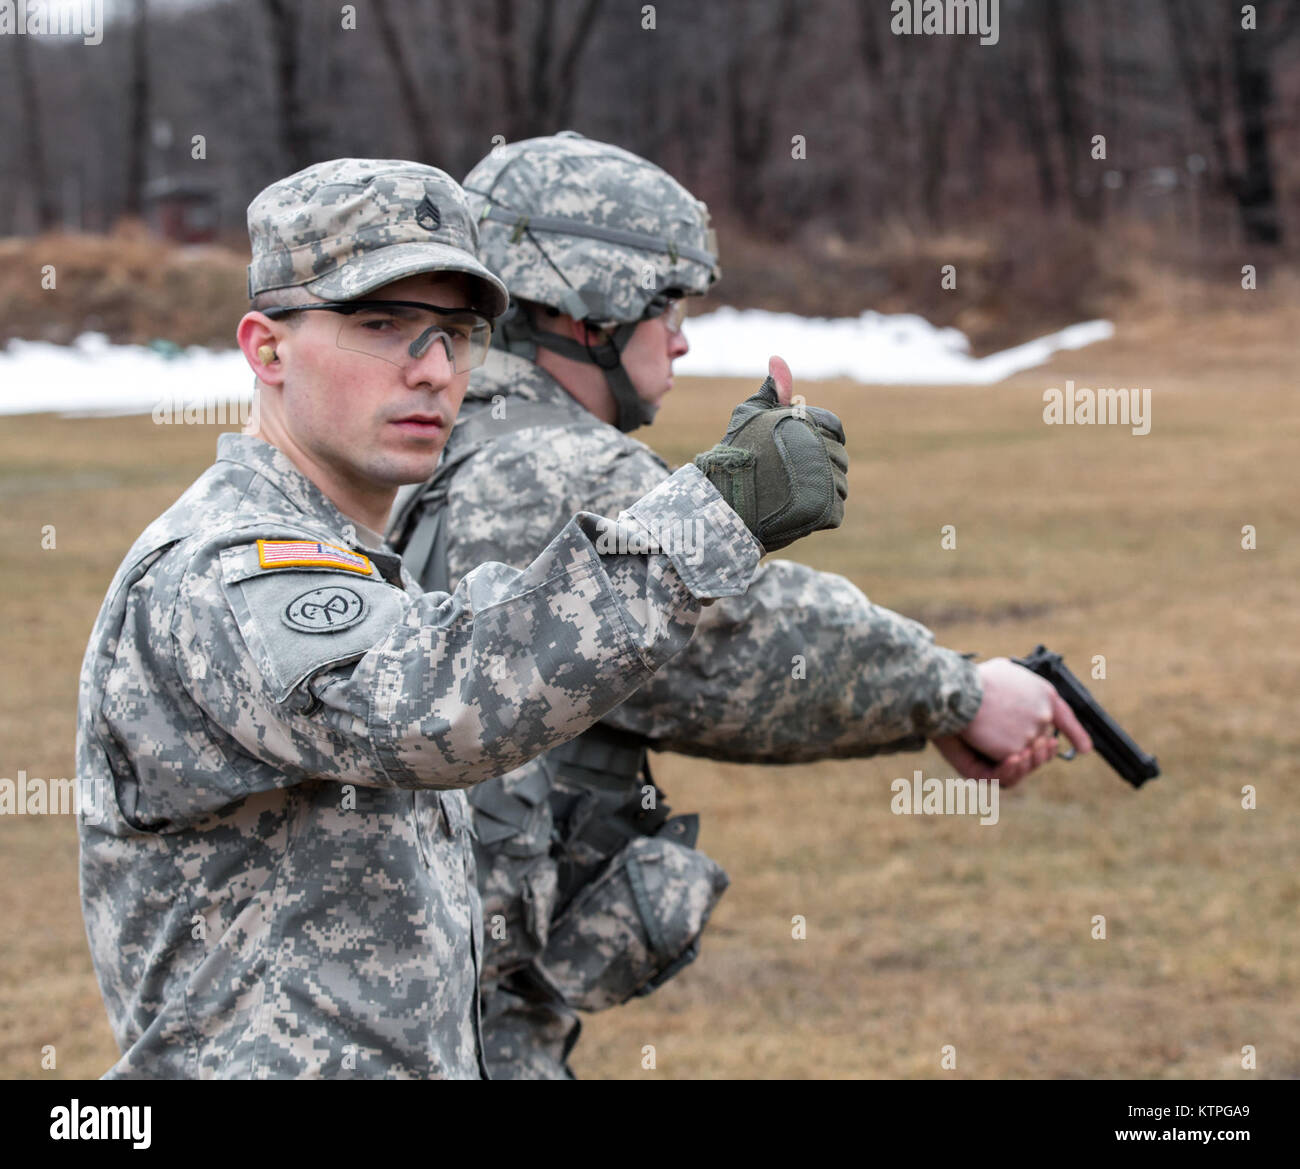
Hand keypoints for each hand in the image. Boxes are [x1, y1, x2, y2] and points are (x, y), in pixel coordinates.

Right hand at [693, 355, 848, 551]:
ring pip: (838, 484)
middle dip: (817, 465)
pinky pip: (835, 510)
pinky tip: (796, 511)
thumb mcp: (750, 415)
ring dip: (819, 490)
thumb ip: (772, 389)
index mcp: (808, 421)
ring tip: (789, 494)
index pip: (833, 427)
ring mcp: (824, 479)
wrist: (723, 501)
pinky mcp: (825, 509)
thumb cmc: (735, 454)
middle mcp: (820, 448)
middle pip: (837, 456)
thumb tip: (777, 358)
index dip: (816, 438)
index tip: (793, 451)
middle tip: (785, 475)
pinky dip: (819, 513)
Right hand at [932, 658, 1091, 787]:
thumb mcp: (1006, 671)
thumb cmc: (975, 678)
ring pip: (1027, 752)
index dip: (1077, 734)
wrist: (959, 691)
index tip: (1086, 748)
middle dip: (1030, 742)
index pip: (1067, 718)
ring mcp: (1033, 735)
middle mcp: (1045, 716)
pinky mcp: (1018, 750)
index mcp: (1045, 694)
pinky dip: (1001, 758)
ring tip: (1000, 743)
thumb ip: (1020, 686)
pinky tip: (992, 747)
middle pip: (1041, 738)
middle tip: (1015, 740)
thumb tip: (1017, 691)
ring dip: (1014, 750)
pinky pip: (1011, 760)